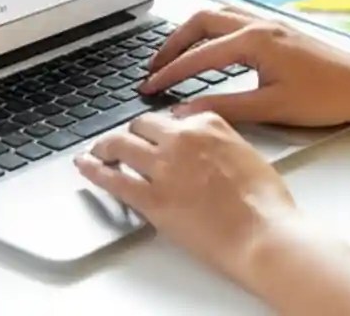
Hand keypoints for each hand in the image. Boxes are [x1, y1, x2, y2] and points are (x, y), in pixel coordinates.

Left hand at [74, 111, 298, 283]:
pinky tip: (84, 165)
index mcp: (209, 124)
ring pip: (120, 144)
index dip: (163, 129)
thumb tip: (207, 146)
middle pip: (142, 125)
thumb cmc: (265, 202)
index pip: (173, 116)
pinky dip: (93, 169)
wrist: (262, 232)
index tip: (158, 135)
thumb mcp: (248, 154)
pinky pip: (112, 178)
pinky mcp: (151, 198)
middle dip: (133, 133)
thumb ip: (222, 142)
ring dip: (105, 146)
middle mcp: (181, 139)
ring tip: (98, 151)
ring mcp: (163, 167)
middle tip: (126, 142)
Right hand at [140, 8, 349, 126]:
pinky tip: (209, 49)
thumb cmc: (326, 96)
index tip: (149, 87)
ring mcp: (269, 25)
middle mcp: (259, 25)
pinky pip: (233, 21)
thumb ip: (224, 108)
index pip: (198, 55)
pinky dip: (211, 31)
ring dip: (191, 33)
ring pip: (217, 16)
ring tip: (173, 56)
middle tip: (154, 67)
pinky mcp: (277, 31)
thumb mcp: (270, 108)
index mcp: (254, 41)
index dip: (169, 73)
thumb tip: (187, 111)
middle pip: (200, 21)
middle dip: (172, 44)